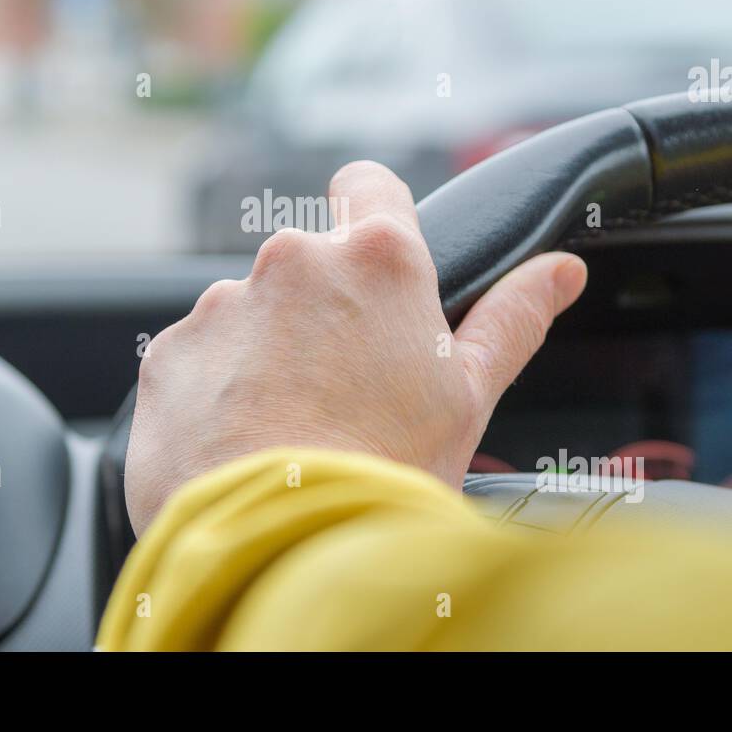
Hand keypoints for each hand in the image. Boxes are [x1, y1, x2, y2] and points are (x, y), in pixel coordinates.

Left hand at [124, 160, 587, 535]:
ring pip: (251, 314)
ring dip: (268, 353)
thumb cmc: (386, 471)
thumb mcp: (469, 395)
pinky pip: (200, 358)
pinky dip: (218, 390)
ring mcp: (222, 306)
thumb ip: (513, 318)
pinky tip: (244, 442)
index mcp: (376, 259)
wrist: (282, 545)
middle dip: (324, 311)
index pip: (369, 185)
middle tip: (347, 387)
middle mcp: (292, 262)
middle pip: (309, 265)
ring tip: (291, 428)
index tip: (375, 253)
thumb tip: (560, 271)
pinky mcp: (170, 353)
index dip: (373, 213)